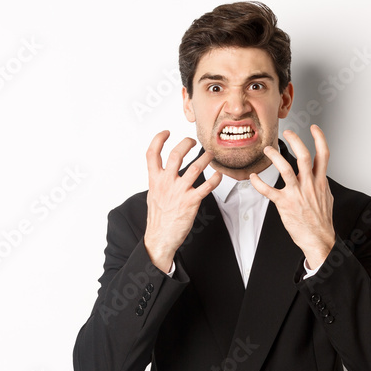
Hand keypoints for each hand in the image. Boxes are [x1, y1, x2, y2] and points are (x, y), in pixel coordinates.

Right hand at [144, 131, 221, 272]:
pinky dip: (215, 178)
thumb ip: (158, 181)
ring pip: (194, 167)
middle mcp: (166, 183)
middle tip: (193, 141)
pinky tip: (219, 175)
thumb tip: (163, 172)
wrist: (160, 238)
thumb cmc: (158, 218)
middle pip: (175, 155)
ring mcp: (179, 191)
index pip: (152, 153)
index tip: (166, 132)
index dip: (158, 139)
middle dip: (186, 143)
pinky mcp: (191, 202)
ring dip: (205, 158)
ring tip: (211, 154)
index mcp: (154, 180)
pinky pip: (206, 186)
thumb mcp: (153, 195)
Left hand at [249, 124, 335, 269]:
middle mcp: (309, 185)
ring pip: (285, 169)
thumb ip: (321, 184)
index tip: (314, 128)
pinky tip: (253, 177)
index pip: (324, 155)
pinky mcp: (284, 204)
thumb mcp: (327, 198)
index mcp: (320, 182)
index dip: (320, 138)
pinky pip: (268, 190)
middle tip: (287, 132)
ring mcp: (297, 194)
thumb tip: (320, 177)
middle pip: (304, 156)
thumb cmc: (322, 221)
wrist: (318, 239)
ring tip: (267, 149)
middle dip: (296, 141)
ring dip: (275, 157)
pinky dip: (258, 183)